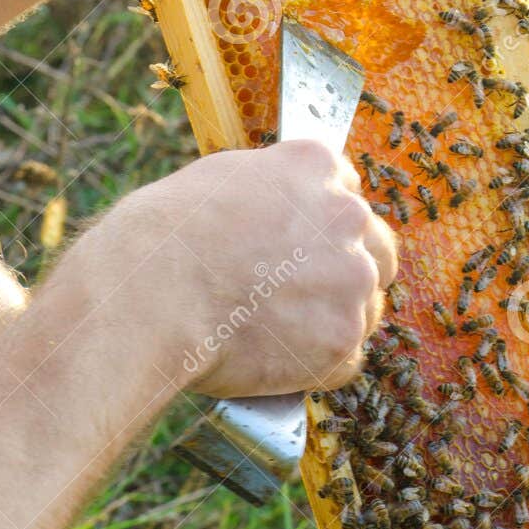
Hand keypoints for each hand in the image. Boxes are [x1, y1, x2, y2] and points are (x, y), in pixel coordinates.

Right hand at [106, 141, 397, 398]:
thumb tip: (278, 212)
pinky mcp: (342, 338)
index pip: (347, 193)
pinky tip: (279, 359)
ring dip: (333, 319)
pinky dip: (319, 364)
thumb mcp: (223, 180)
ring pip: (365, 306)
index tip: (303, 247)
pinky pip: (347, 356)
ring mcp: (351, 279)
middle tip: (302, 295)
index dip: (322, 225)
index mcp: (317, 165)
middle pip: (374, 248)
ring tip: (279, 332)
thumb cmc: (168, 236)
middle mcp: (347, 216)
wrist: (153, 295)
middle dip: (345, 271)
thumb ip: (271, 192)